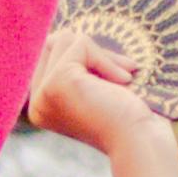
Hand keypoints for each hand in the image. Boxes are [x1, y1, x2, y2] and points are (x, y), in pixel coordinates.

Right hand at [24, 43, 177, 176]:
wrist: (141, 142)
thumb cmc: (130, 118)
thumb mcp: (98, 88)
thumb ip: (80, 67)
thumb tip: (68, 34)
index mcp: (43, 107)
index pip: (52, 57)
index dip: (87, 58)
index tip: (116, 79)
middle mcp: (36, 103)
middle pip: (54, 43)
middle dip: (93, 53)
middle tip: (122, 78)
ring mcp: (42, 94)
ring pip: (65, 39)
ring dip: (102, 55)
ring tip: (122, 82)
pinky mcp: (57, 83)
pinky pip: (80, 44)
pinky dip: (106, 58)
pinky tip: (123, 82)